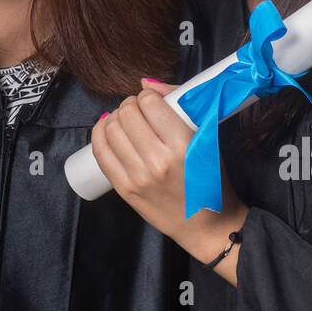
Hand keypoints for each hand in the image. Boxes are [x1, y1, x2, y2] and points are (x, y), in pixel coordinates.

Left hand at [91, 80, 247, 264]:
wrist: (207, 227)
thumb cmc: (212, 182)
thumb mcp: (207, 141)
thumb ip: (182, 108)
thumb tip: (147, 83)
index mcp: (183, 145)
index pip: (150, 103)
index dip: (148, 96)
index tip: (152, 100)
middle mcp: (158, 161)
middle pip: (127, 113)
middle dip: (131, 104)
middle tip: (139, 109)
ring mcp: (138, 177)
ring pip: (111, 129)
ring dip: (115, 117)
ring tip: (125, 120)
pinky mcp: (125, 190)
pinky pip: (101, 153)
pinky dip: (99, 134)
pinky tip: (107, 129)